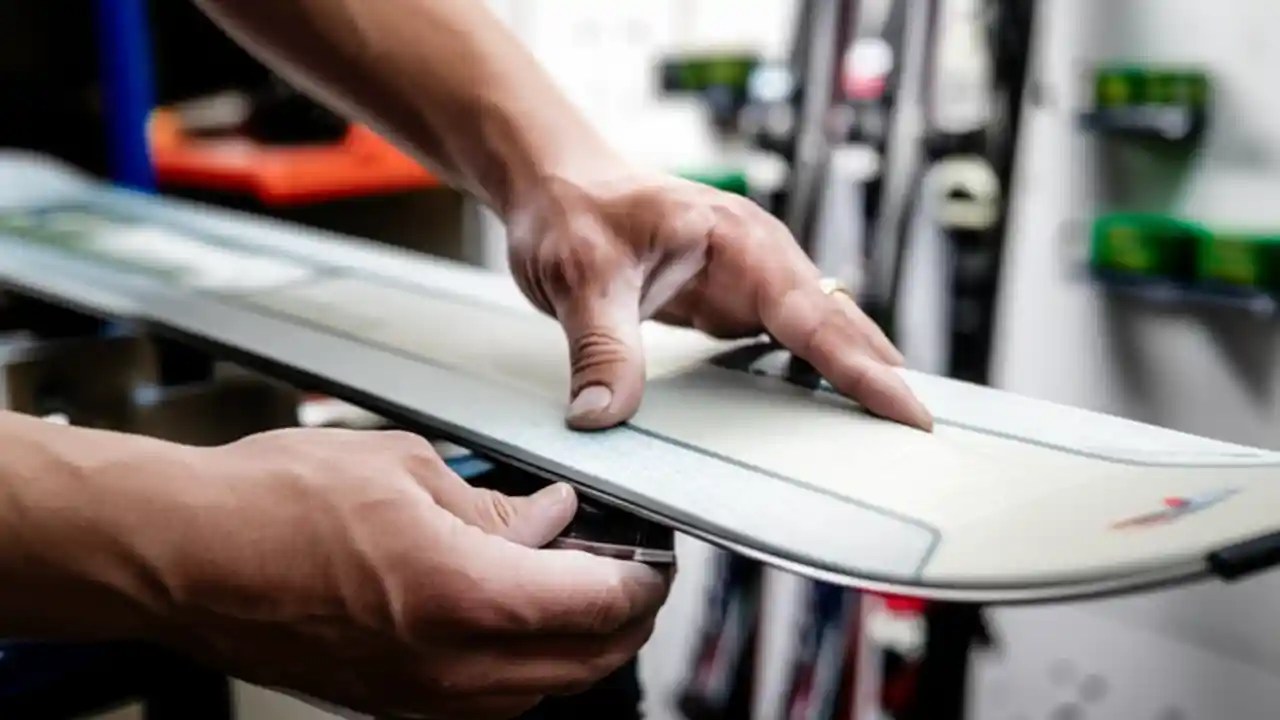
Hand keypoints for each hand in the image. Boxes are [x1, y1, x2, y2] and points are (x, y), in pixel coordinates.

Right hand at [73, 428, 669, 718]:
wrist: (180, 558)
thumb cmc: (271, 504)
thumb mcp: (405, 470)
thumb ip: (495, 505)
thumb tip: (549, 519)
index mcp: (464, 595)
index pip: (599, 606)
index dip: (644, 582)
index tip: (656, 559)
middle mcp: (449, 663)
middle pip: (584, 663)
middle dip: (626, 622)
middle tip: (635, 575)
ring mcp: (418, 694)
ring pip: (540, 690)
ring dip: (578, 650)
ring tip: (581, 593)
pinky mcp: (389, 702)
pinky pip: (488, 699)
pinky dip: (525, 666)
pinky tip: (516, 620)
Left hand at [506, 170, 932, 430]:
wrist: (555, 185)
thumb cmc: (574, 209)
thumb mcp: (580, 276)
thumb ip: (601, 346)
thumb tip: (604, 416)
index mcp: (739, 240)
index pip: (815, 314)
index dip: (863, 367)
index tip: (909, 409)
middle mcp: (757, 258)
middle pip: (837, 324)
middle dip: (880, 376)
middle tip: (921, 438)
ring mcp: (749, 280)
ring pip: (819, 335)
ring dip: (852, 378)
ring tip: (889, 434)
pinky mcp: (730, 302)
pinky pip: (784, 345)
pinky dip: (811, 377)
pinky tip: (822, 415)